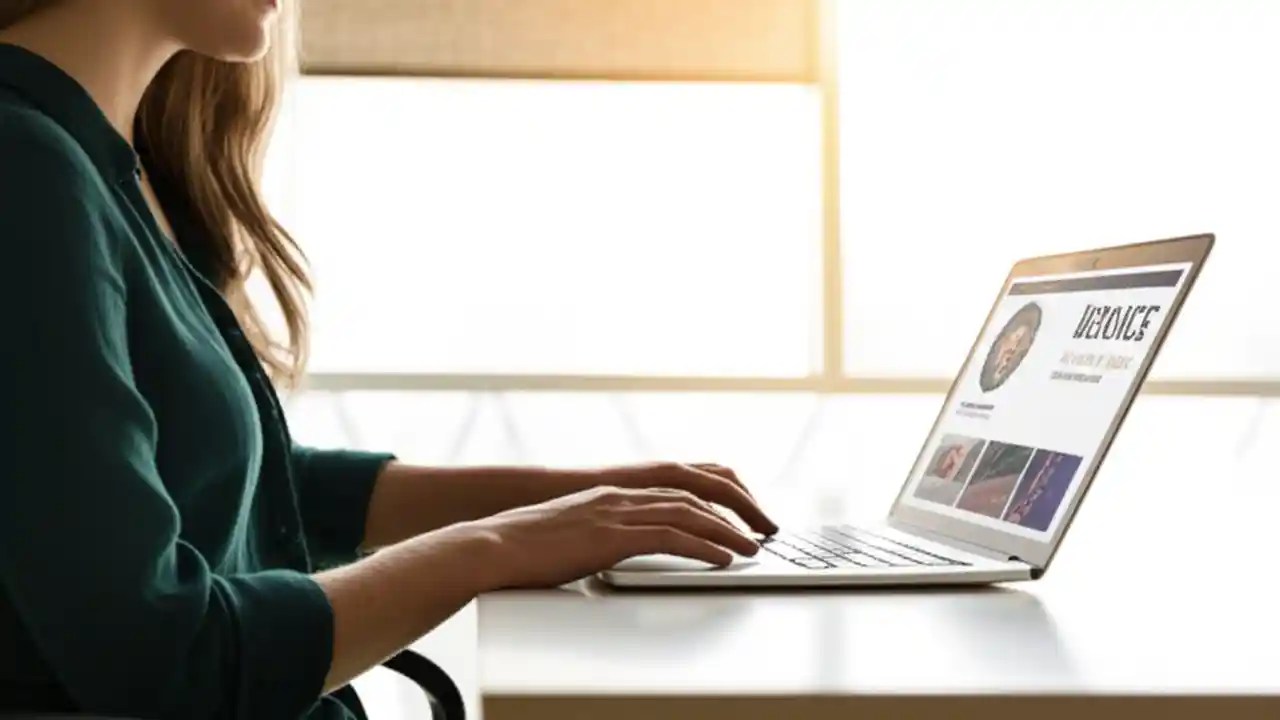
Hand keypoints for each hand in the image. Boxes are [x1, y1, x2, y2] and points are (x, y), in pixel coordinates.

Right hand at [470, 485, 763, 589]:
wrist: (493, 544)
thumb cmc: (525, 546)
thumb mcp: (574, 532)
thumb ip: (601, 533)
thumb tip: (616, 549)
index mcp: (615, 491)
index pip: (680, 484)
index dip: (716, 496)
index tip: (741, 512)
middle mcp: (622, 494)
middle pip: (694, 492)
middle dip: (735, 509)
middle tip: (763, 528)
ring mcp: (617, 512)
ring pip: (689, 513)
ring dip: (728, 531)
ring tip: (753, 548)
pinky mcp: (612, 535)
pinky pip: (672, 536)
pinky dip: (704, 547)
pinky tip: (723, 559)